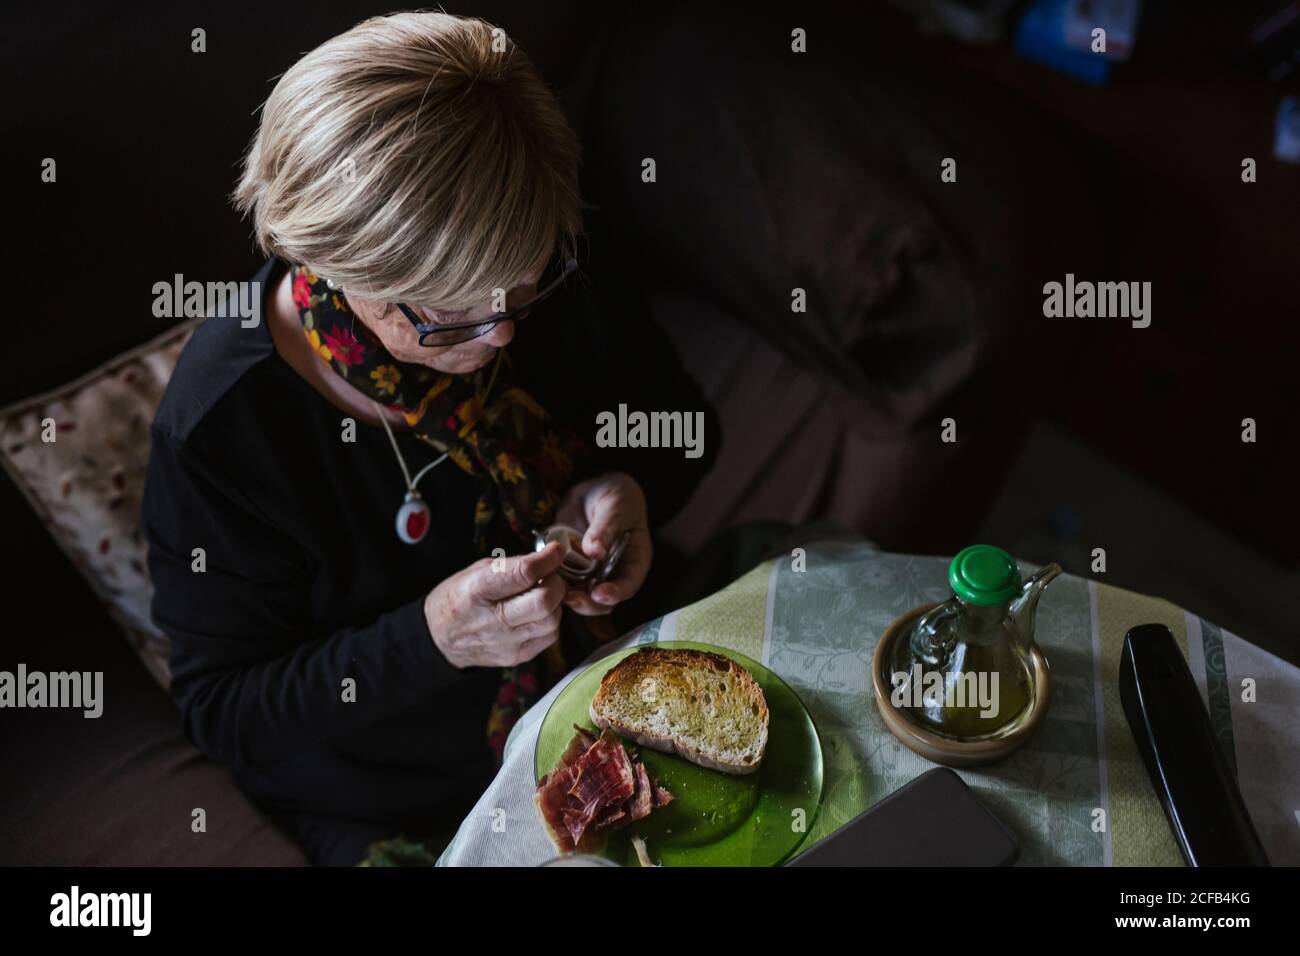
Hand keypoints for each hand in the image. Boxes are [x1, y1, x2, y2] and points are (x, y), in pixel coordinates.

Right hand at [424, 543, 567, 667]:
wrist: (439, 636)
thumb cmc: (460, 596)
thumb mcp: (477, 570)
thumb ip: (514, 565)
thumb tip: (550, 558)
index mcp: (478, 590)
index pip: (525, 574)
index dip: (548, 559)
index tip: (555, 551)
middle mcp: (492, 620)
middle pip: (545, 602)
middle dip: (557, 583)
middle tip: (550, 576)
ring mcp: (505, 643)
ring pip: (552, 621)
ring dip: (555, 603)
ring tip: (542, 595)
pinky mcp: (516, 657)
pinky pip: (549, 637)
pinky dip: (550, 621)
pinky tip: (536, 614)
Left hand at [554, 472, 651, 616]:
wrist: (595, 489)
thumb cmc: (616, 496)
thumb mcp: (615, 507)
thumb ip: (606, 529)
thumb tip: (594, 552)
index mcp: (635, 560)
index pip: (629, 584)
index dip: (616, 593)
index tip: (599, 594)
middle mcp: (615, 572)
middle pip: (606, 599)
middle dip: (589, 602)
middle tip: (571, 597)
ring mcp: (594, 573)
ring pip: (584, 596)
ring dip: (570, 597)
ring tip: (555, 589)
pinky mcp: (574, 569)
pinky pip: (567, 583)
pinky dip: (557, 585)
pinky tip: (545, 579)